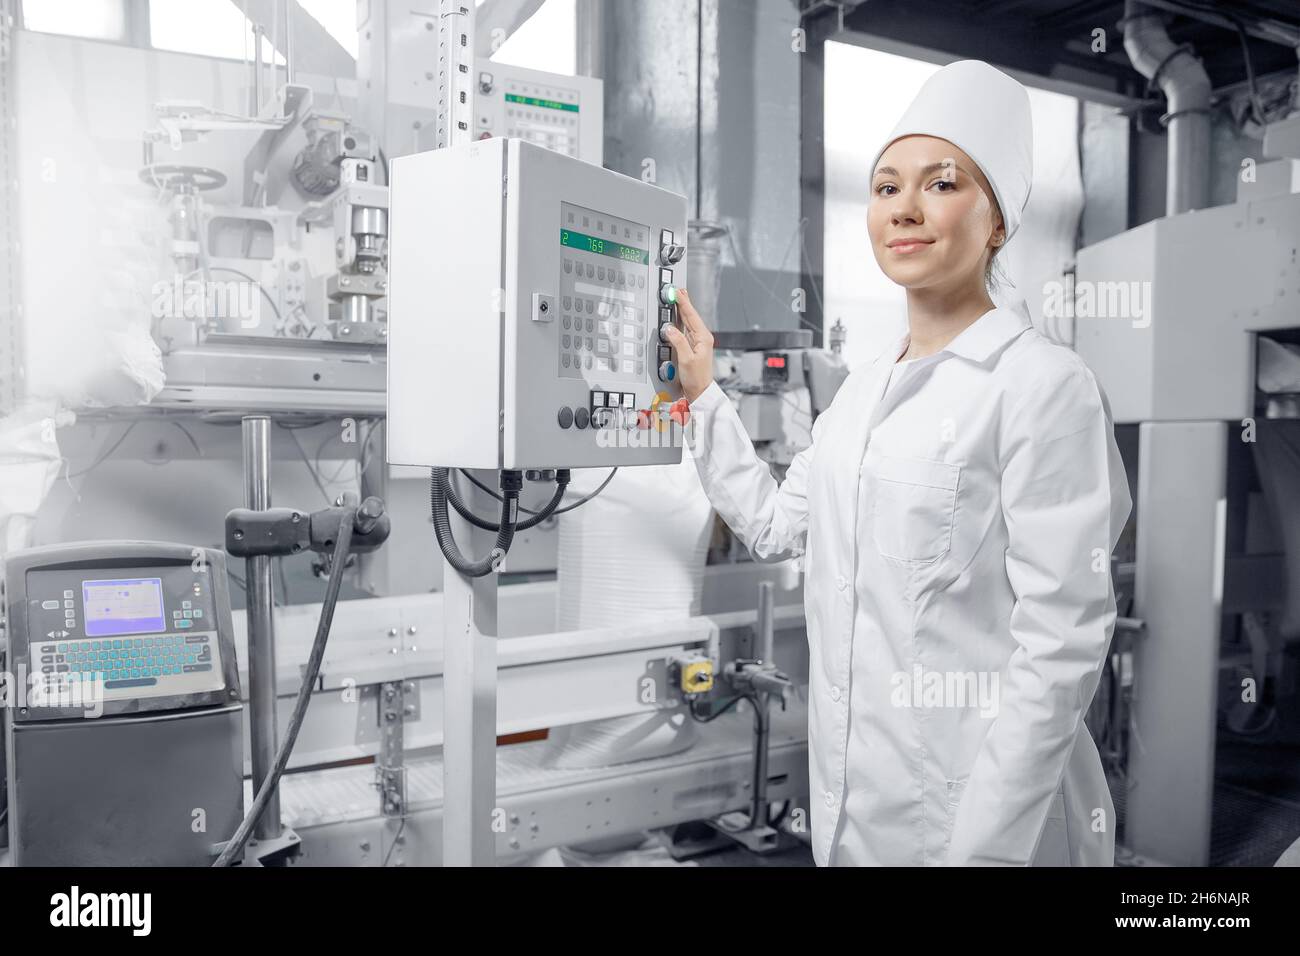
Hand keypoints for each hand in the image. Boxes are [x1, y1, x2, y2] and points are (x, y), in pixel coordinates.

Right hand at [660, 289, 714, 403]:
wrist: (700, 391)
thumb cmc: (696, 378)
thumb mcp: (686, 359)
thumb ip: (678, 342)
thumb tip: (669, 328)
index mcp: (703, 338)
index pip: (691, 316)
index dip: (684, 302)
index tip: (677, 292)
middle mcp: (702, 338)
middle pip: (691, 316)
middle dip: (684, 302)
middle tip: (678, 290)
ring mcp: (698, 342)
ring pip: (688, 321)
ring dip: (682, 310)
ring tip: (677, 299)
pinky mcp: (692, 347)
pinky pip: (685, 329)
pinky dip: (680, 320)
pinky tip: (677, 317)